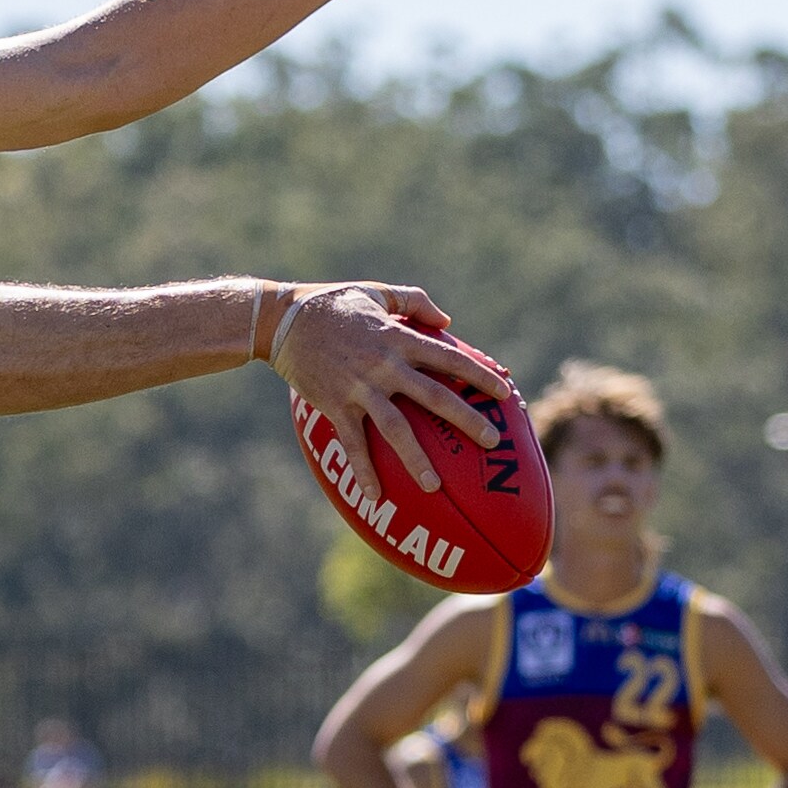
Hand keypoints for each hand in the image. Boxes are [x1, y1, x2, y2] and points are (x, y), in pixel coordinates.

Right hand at [273, 283, 513, 497]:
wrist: (282, 321)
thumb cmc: (332, 302)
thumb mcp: (377, 292)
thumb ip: (415, 301)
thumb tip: (448, 321)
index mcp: (399, 338)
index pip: (450, 358)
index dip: (479, 374)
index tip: (505, 391)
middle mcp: (384, 365)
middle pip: (434, 397)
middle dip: (466, 420)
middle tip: (491, 441)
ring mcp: (359, 388)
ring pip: (396, 428)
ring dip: (416, 458)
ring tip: (435, 486)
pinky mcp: (335, 406)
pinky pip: (353, 443)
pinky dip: (364, 470)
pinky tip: (375, 496)